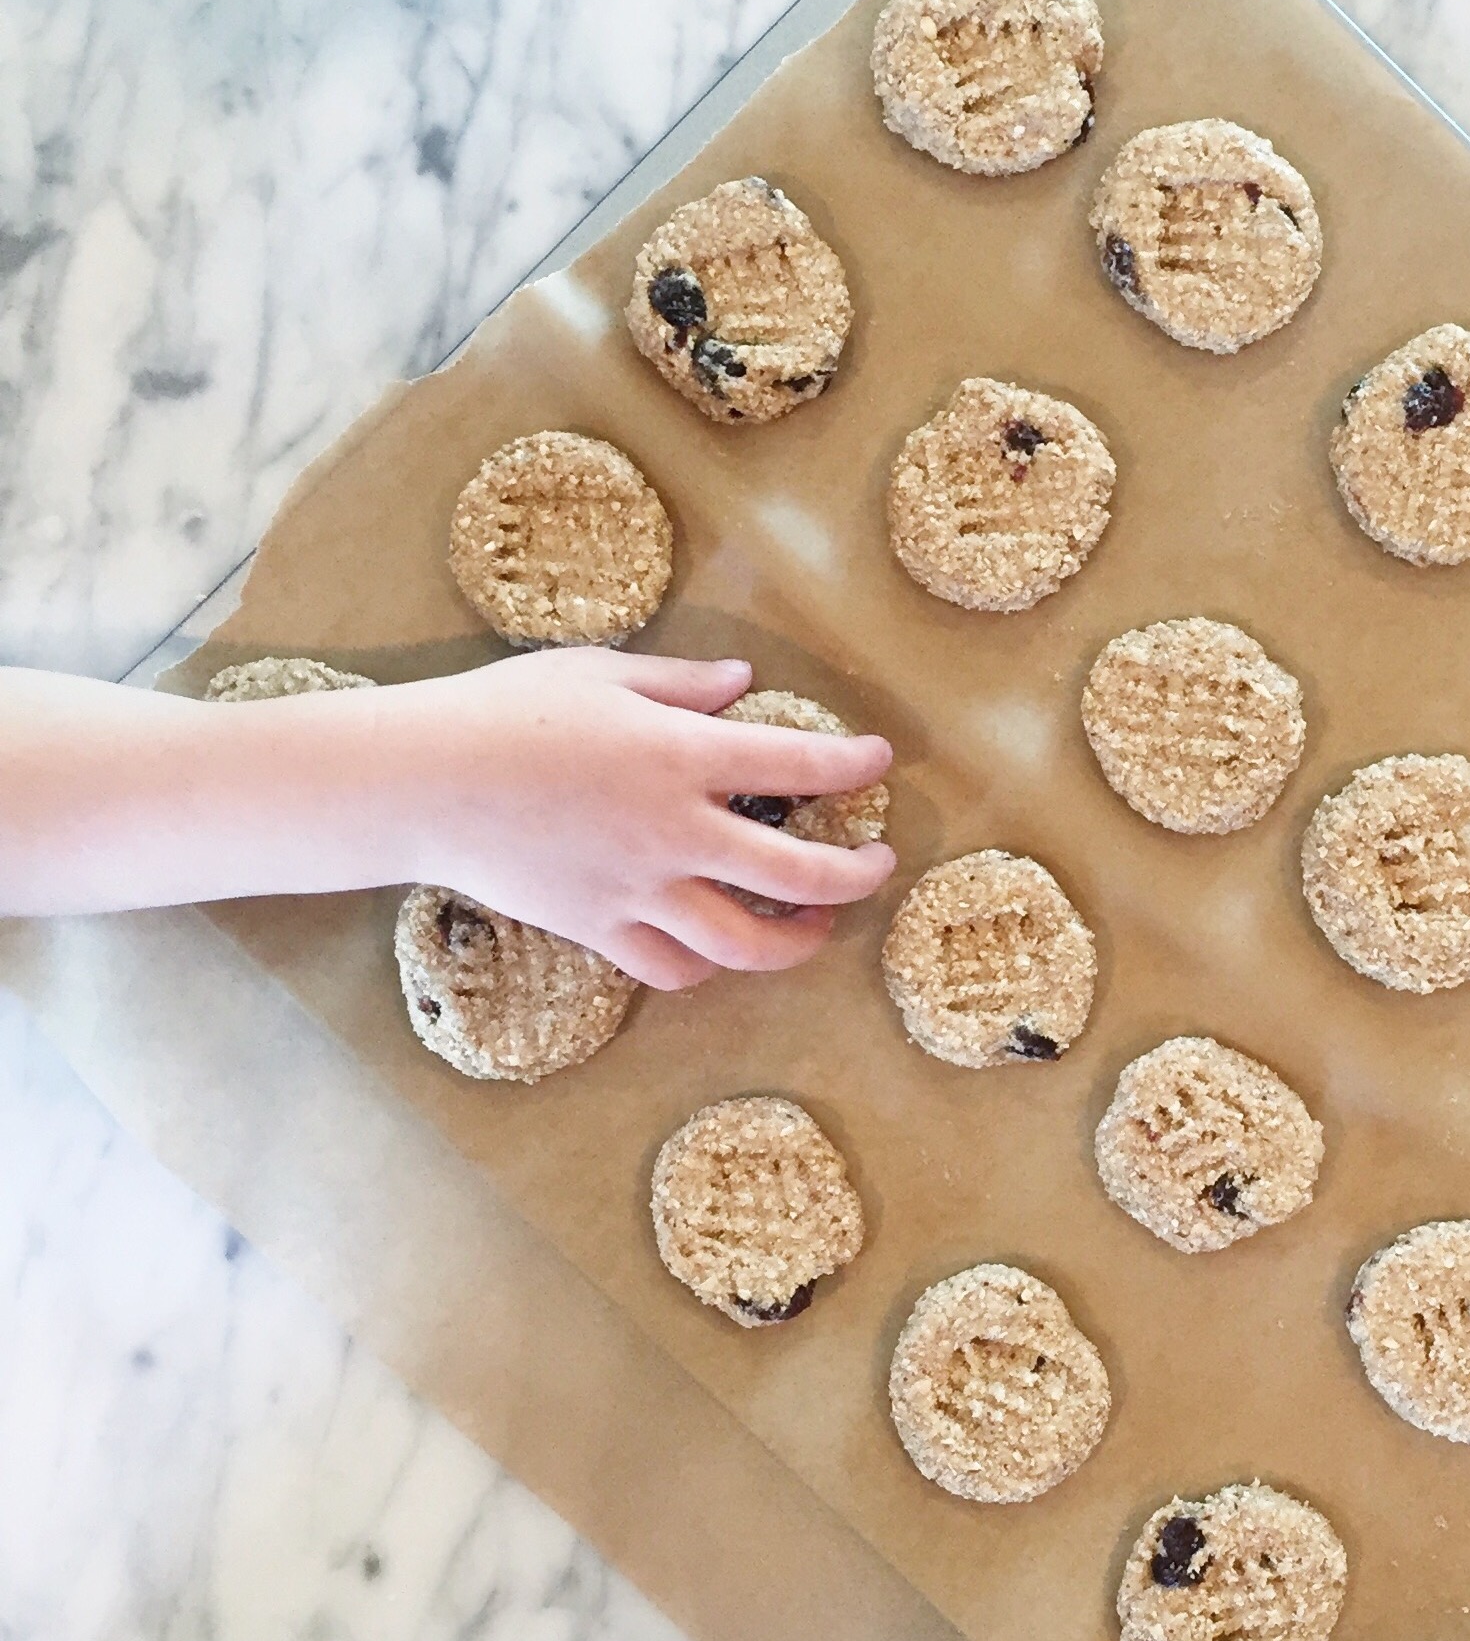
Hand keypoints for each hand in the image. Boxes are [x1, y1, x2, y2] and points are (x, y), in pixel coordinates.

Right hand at [394, 649, 896, 988]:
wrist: (419, 780)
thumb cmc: (505, 710)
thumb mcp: (601, 672)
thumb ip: (682, 683)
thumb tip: (744, 684)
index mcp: (680, 756)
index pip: (798, 766)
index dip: (852, 766)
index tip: (879, 761)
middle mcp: (673, 832)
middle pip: (795, 875)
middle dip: (854, 876)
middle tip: (877, 866)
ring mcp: (637, 889)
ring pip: (743, 943)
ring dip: (796, 941)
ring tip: (818, 927)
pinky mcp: (598, 927)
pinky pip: (671, 968)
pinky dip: (709, 966)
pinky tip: (723, 947)